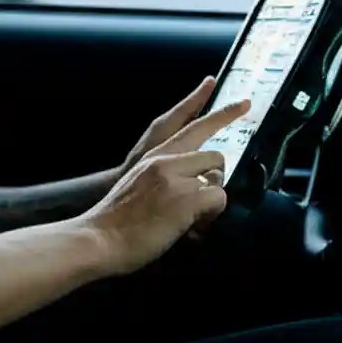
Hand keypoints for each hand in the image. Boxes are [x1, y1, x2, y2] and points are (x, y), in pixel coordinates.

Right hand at [82, 97, 249, 275]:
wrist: (98, 238)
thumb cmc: (115, 221)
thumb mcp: (137, 186)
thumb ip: (163, 179)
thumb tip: (194, 188)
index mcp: (153, 156)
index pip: (192, 126)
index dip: (221, 114)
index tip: (244, 104)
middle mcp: (165, 161)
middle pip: (214, 154)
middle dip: (218, 173)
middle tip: (218, 170)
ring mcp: (176, 178)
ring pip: (218, 179)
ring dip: (211, 200)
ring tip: (192, 219)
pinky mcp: (185, 199)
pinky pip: (218, 200)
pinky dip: (212, 216)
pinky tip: (194, 227)